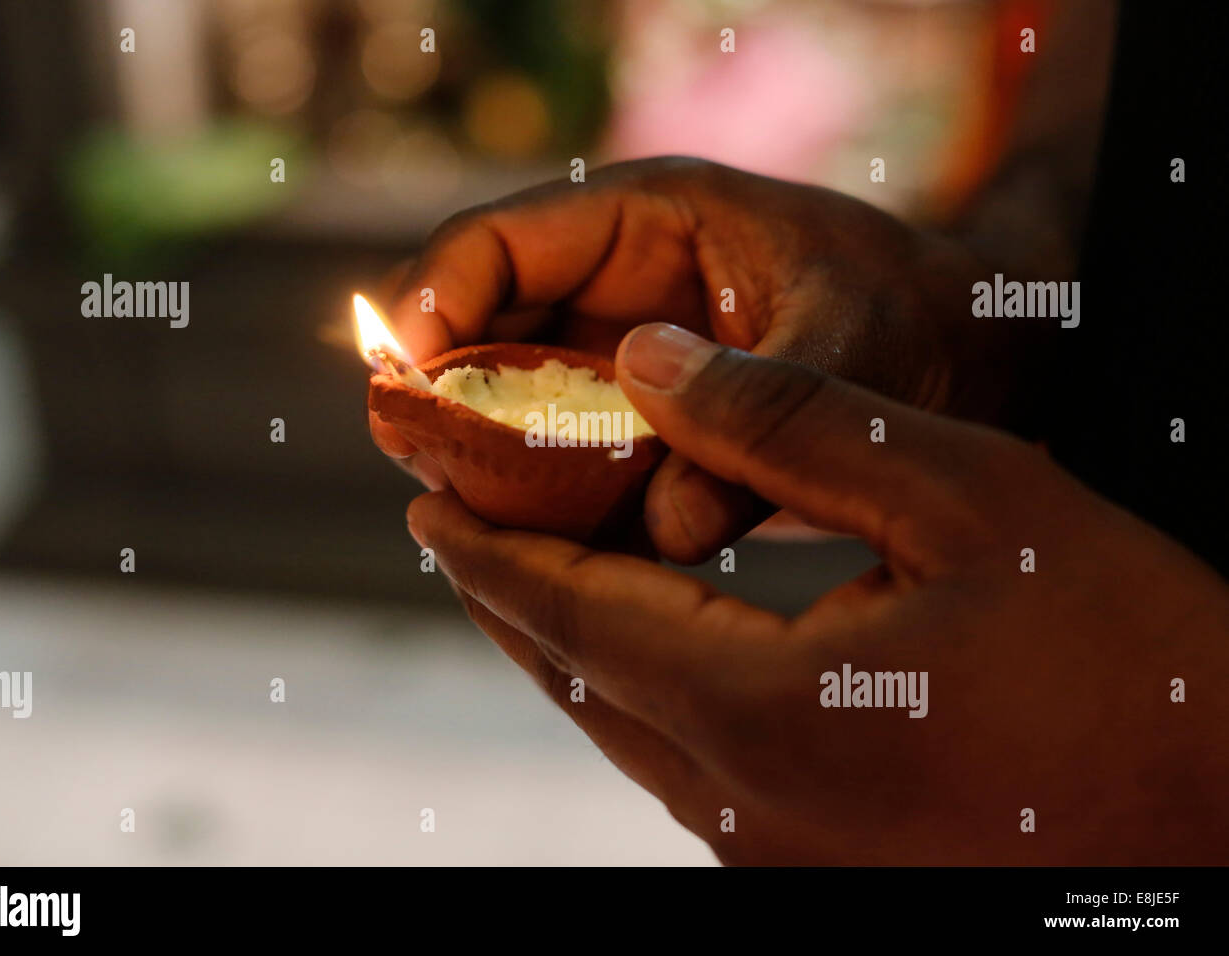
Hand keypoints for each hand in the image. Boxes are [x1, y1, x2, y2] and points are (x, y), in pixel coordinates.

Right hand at [374, 157, 1036, 560]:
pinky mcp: (645, 426)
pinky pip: (567, 459)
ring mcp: (627, 358)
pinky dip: (547, 502)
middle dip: (440, 387)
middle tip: (408, 454)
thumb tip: (667, 527)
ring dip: (483, 453)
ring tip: (460, 512)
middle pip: (484, 324)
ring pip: (513, 398)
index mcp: (653, 218)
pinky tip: (543, 548)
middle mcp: (621, 285)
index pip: (501, 240)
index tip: (407, 376)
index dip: (434, 300)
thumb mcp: (858, 352)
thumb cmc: (924, 321)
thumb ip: (766, 424)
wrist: (974, 363)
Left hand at [406, 324, 1228, 864]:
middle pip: (577, 681)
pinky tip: (647, 645)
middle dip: (507, 596)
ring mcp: (779, 853)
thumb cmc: (1124, 652)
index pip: (573, 615)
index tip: (426, 501)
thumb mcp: (966, 499)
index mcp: (764, 711)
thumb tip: (650, 360)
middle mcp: (746, 805)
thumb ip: (791, 425)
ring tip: (529, 572)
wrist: (1224, 812)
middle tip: (452, 529)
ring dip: (569, 644)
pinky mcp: (818, 867)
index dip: (490, 551)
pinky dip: (638, 691)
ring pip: (625, 732)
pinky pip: (686, 767)